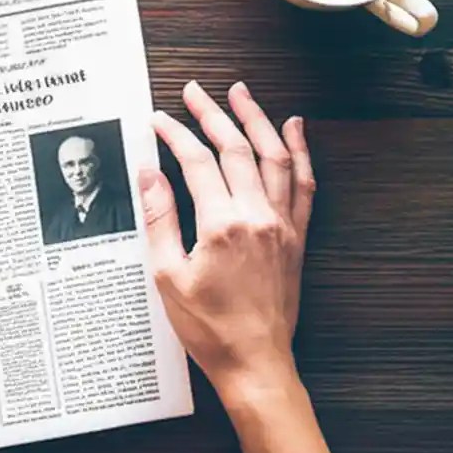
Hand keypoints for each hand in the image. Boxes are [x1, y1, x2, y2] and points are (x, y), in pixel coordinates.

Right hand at [139, 81, 314, 398]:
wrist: (255, 362)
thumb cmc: (208, 327)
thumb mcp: (167, 276)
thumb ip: (158, 219)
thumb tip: (148, 174)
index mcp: (221, 224)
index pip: (196, 163)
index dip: (175, 135)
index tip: (158, 120)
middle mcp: (257, 216)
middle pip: (236, 149)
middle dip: (212, 114)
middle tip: (194, 91)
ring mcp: (282, 224)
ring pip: (274, 156)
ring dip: (257, 119)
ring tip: (241, 93)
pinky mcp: (296, 237)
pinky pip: (304, 183)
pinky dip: (300, 152)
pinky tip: (294, 129)